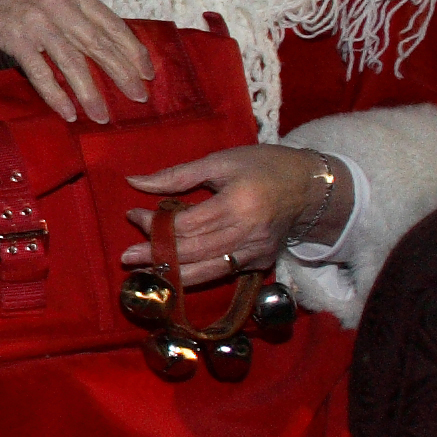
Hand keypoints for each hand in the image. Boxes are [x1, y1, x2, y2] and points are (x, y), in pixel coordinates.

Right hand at [0, 0, 153, 123]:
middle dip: (123, 74)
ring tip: (103, 115)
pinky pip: (42, 73)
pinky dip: (56, 95)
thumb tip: (99, 32)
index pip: (111, 23)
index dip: (133, 50)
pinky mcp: (14, 37)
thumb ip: (71, 6)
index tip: (147, 72)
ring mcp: (37, 21)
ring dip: (91, 93)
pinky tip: (68, 112)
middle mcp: (59, 4)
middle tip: (140, 98)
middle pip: (99, 45)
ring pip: (74, 63)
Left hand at [121, 143, 328, 285]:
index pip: (187, 225)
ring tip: (143, 270)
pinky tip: (173, 273)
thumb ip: (177, 176)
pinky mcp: (260, 264)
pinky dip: (196, 275)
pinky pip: (222, 273)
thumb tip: (134, 182)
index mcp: (238, 204)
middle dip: (157, 254)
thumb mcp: (221, 161)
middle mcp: (248, 235)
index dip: (156, 225)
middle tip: (126, 256)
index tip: (133, 215)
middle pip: (193, 252)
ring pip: (206, 272)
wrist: (310, 188)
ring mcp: (256, 254)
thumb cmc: (263, 166)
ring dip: (171, 274)